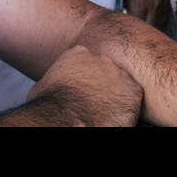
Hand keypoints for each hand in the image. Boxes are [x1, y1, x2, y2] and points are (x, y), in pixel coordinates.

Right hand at [26, 44, 142, 126]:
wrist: (64, 118)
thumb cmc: (48, 106)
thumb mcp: (42, 86)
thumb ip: (55, 79)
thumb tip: (52, 87)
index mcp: (79, 54)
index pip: (88, 63)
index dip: (87, 80)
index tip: (84, 93)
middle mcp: (102, 59)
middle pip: (108, 72)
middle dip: (104, 87)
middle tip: (96, 106)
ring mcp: (119, 74)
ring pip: (123, 87)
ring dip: (116, 100)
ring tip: (106, 116)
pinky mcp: (133, 93)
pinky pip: (134, 104)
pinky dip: (127, 114)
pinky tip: (115, 122)